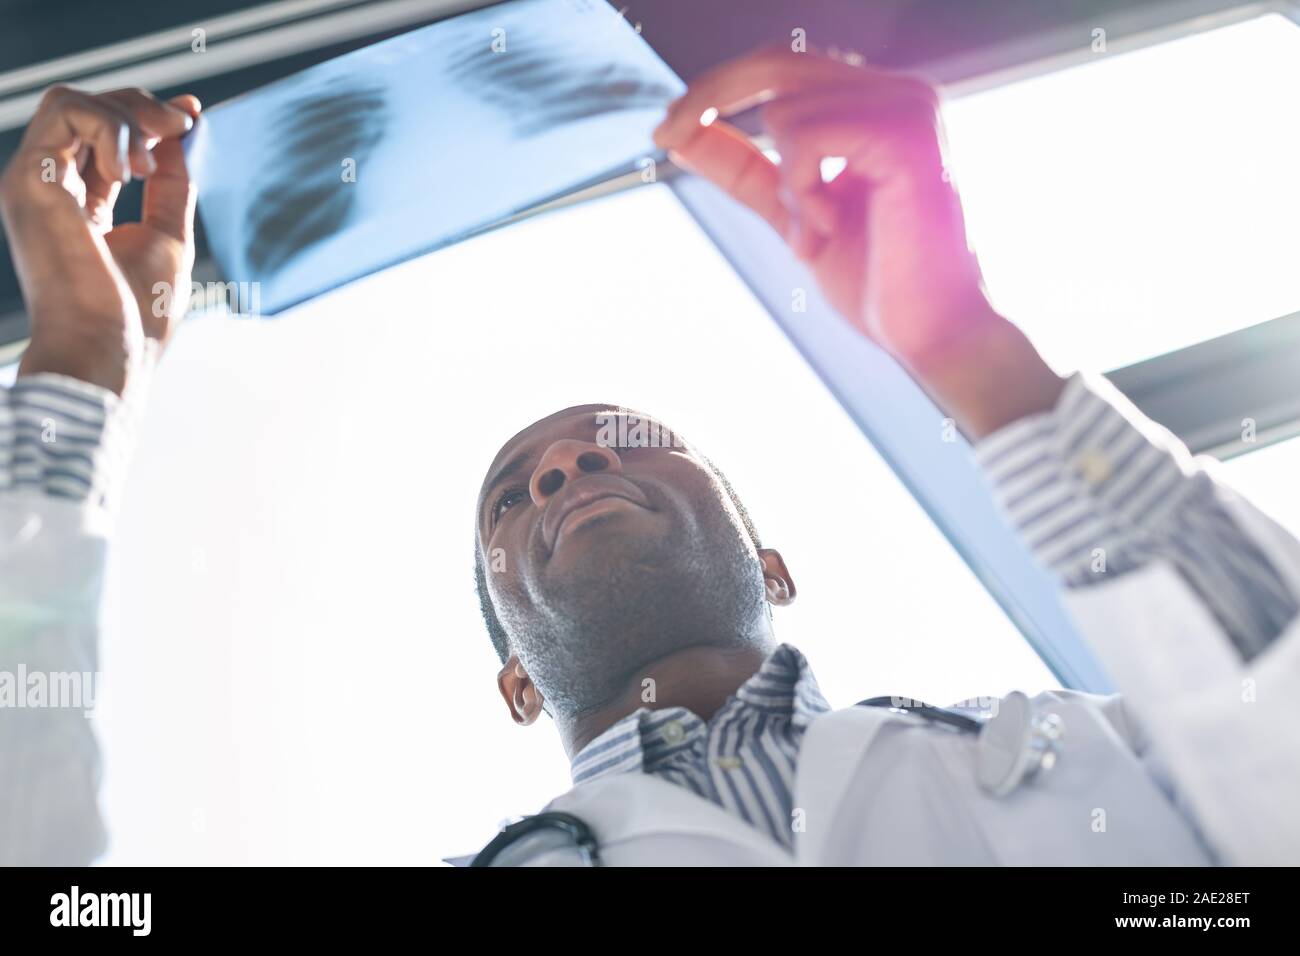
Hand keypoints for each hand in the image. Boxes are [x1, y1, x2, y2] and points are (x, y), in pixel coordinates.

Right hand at [0, 86, 200, 394]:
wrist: (108, 349)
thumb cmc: (136, 315)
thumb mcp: (167, 237)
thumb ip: (171, 186)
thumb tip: (181, 137)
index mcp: (78, 202)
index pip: (104, 138)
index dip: (147, 115)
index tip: (192, 115)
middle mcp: (50, 187)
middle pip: (86, 109)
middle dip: (143, 108)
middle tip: (183, 126)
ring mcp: (35, 180)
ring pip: (71, 101)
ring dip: (127, 116)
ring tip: (149, 165)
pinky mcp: (32, 177)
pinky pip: (67, 112)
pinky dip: (111, 127)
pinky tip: (131, 172)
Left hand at [654, 48, 1063, 435]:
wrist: (932, 333)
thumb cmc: (877, 281)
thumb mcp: (793, 213)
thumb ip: (748, 170)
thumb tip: (681, 132)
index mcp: (879, 105)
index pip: (783, 68)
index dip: (718, 89)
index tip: (667, 128)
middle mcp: (900, 92)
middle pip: (776, 62)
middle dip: (710, 97)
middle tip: (665, 136)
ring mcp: (908, 105)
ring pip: (783, 109)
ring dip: (784, 186)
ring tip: (821, 232)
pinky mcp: (906, 131)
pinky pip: (804, 136)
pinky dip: (801, 190)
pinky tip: (834, 226)